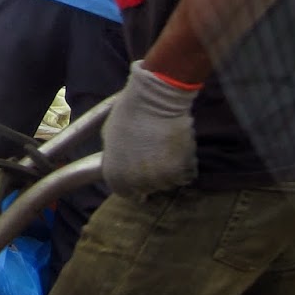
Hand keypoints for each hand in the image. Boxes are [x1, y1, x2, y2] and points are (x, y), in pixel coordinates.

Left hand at [101, 61, 198, 197]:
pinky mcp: (180, 170)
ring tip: (165, 149)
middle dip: (151, 176)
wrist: (154, 100)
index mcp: (115, 175)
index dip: (134, 186)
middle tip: (154, 156)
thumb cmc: (129, 113)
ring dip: (168, 171)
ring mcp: (159, 178)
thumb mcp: (109, 137)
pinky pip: (186, 175)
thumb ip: (114, 158)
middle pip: (149, 188)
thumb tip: (119, 167)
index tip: (140, 179)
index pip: (127, 193)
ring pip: (168, 183)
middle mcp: (136, 182)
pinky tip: (178, 149)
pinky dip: (185, 165)